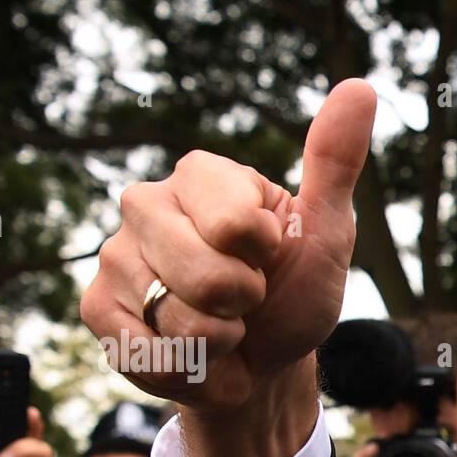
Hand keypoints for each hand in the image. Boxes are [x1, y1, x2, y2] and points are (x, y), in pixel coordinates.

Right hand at [80, 79, 377, 456]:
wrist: (262, 366)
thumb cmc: (293, 295)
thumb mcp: (327, 236)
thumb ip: (334, 166)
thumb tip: (359, 89)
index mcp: (203, 176)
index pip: (235, 223)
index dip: (265, 256)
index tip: (270, 257)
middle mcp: (147, 204)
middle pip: (206, 274)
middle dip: (243, 304)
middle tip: (245, 300)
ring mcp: (115, 256)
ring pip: (177, 316)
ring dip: (217, 339)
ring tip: (219, 326)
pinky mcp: (97, 309)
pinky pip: (148, 351)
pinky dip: (187, 367)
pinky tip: (189, 351)